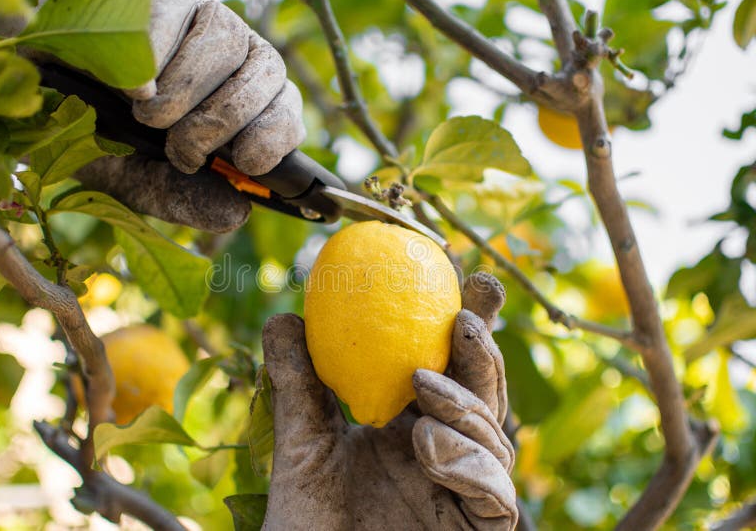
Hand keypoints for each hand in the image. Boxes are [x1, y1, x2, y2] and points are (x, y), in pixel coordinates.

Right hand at [77, 0, 306, 231]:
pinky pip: (171, 21)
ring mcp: (208, 21)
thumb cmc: (107, 143)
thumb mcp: (147, 184)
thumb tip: (238, 211)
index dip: (269, 139)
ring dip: (180, 95)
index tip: (242, 161)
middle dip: (217, 125)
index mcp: (251, 108)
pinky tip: (132, 84)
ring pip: (224, 45)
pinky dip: (148, 59)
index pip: (287, 115)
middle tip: (178, 148)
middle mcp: (241, 59)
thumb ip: (189, 200)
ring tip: (144, 113)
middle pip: (265, 77)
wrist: (46, 102)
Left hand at [262, 272, 517, 529]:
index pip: (447, 369)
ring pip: (495, 439)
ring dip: (463, 404)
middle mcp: (445, 457)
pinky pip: (497, 496)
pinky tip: (428, 446)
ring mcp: (464, 496)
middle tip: (465, 315)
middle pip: (483, 395)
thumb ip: (298, 383)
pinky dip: (469, 463)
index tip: (463, 276)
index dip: (465, 325)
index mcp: (411, 429)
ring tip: (421, 385)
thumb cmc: (306, 524)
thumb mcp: (302, 444)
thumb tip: (284, 316)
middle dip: (484, 350)